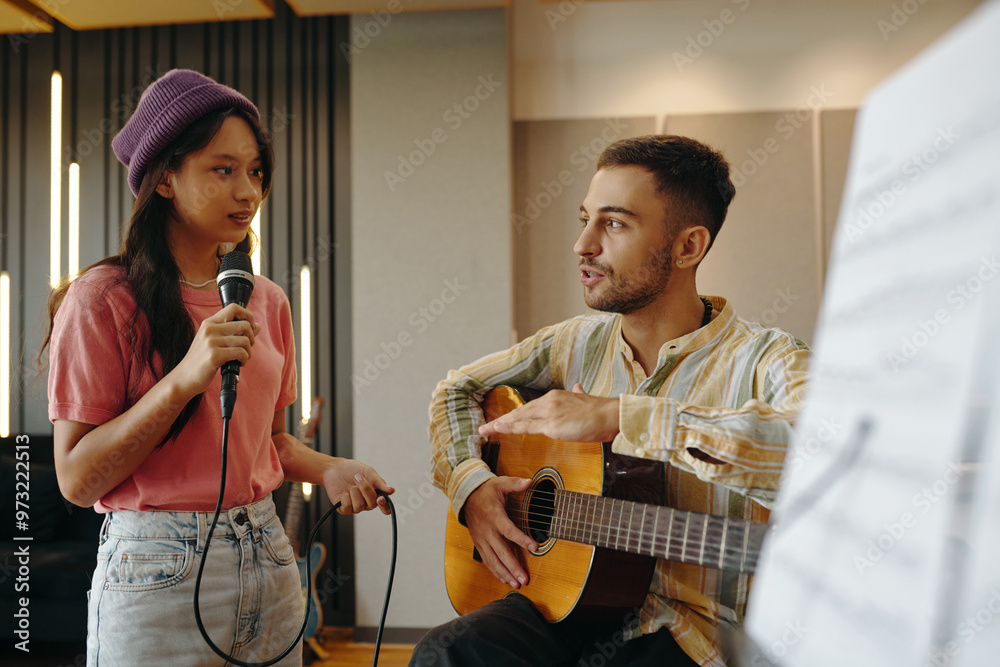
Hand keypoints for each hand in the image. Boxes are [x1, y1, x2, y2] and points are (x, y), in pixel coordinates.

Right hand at [170, 304, 259, 398]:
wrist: (183, 378)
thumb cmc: (201, 360)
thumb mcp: (214, 341)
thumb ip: (234, 332)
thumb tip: (256, 326)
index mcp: (209, 323)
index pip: (233, 308)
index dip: (248, 315)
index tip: (251, 327)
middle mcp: (210, 329)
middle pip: (245, 325)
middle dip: (251, 338)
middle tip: (246, 348)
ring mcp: (211, 342)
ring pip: (245, 340)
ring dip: (248, 352)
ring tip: (242, 359)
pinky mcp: (215, 355)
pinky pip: (241, 353)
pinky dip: (244, 359)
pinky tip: (239, 364)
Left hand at [322, 459, 394, 515]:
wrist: (335, 468)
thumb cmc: (352, 469)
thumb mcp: (368, 472)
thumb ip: (379, 482)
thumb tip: (391, 490)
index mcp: (375, 494)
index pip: (385, 506)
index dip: (384, 506)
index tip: (380, 498)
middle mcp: (366, 502)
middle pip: (372, 504)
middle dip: (365, 489)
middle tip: (358, 478)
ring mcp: (355, 506)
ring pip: (359, 506)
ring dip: (354, 492)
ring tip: (350, 485)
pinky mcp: (344, 509)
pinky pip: (347, 507)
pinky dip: (345, 497)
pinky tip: (344, 492)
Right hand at [464, 476, 536, 588]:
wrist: (465, 496)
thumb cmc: (485, 491)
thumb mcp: (500, 483)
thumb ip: (515, 483)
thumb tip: (529, 481)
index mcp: (494, 516)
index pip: (509, 531)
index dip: (522, 540)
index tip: (535, 547)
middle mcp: (487, 531)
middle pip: (501, 552)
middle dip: (513, 567)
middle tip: (524, 579)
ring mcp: (482, 539)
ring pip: (493, 560)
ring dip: (505, 573)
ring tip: (516, 584)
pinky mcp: (479, 544)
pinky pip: (487, 560)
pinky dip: (496, 571)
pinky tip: (505, 579)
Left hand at [479, 384, 619, 442]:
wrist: (611, 415)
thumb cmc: (602, 412)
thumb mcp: (586, 400)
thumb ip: (578, 395)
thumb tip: (578, 388)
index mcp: (557, 396)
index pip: (531, 407)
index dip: (517, 415)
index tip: (505, 420)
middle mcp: (549, 401)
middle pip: (521, 411)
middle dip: (503, 420)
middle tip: (486, 426)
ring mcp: (549, 413)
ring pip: (520, 418)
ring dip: (501, 424)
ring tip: (486, 429)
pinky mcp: (552, 425)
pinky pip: (526, 427)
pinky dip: (510, 428)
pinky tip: (499, 430)